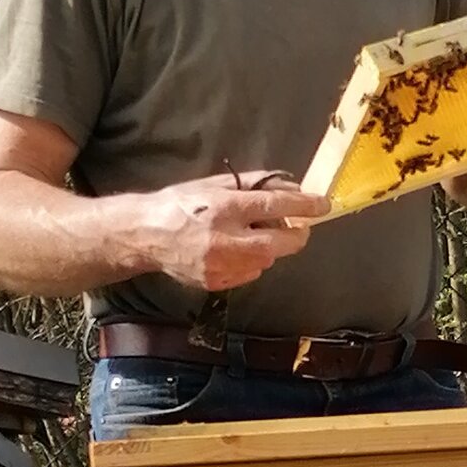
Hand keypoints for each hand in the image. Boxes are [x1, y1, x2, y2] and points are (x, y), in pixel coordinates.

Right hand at [138, 171, 331, 290]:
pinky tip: (235, 249)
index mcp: (224, 208)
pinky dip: (252, 261)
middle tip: (298, 226)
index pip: (276, 206)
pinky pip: (250, 273)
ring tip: (251, 234)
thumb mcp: (215, 184)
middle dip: (297, 234)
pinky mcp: (216, 282)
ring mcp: (220, 265)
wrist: (144, 235)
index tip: (323, 205)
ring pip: (268, 259)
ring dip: (271, 246)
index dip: (305, 206)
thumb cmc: (180, 204)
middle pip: (282, 243)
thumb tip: (290, 188)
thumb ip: (254, 185)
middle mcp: (224, 239)